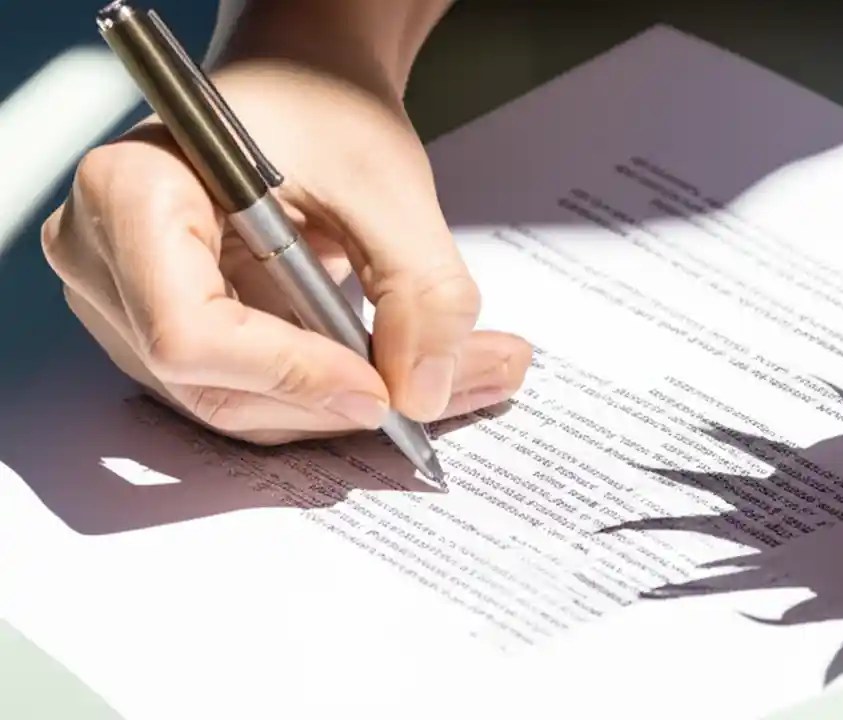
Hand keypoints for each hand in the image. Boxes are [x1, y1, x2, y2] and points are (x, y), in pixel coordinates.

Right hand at [41, 59, 531, 445]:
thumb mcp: (388, 185)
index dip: (288, 374)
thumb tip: (424, 396)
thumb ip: (418, 290)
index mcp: (130, 193)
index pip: (188, 331)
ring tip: (469, 375)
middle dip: (339, 402)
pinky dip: (333, 394)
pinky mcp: (173, 333)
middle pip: (213, 384)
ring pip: (239, 404)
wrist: (301, 88)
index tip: (381, 389)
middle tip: (457, 389)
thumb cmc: (321, 106)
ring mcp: (128, 306)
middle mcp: (103, 260)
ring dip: (349, 408)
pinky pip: (251, 393)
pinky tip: (410, 373)